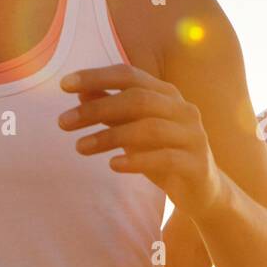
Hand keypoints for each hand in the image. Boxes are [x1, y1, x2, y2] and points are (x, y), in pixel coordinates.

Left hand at [59, 64, 222, 218]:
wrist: (203, 190)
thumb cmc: (164, 154)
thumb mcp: (135, 130)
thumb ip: (112, 110)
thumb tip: (80, 92)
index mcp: (167, 95)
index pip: (130, 75)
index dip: (97, 77)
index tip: (64, 85)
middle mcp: (183, 110)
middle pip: (138, 99)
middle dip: (97, 109)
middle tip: (63, 122)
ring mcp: (193, 136)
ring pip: (149, 129)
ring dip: (109, 137)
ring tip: (79, 147)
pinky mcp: (196, 164)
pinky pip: (164, 158)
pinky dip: (136, 160)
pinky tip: (113, 165)